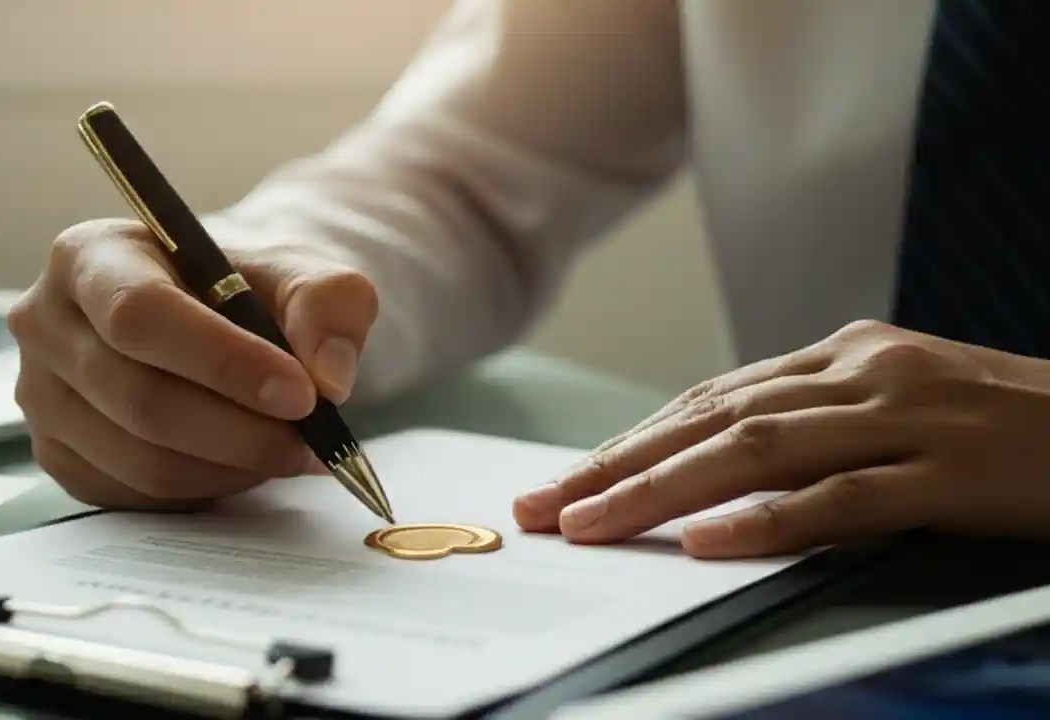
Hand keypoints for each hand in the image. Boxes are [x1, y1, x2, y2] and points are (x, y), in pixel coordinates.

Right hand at [7, 218, 377, 508]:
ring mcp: (41, 397)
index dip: (224, 362)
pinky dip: (206, 489)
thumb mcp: (299, 271)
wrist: (215, 316)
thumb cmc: (245, 287)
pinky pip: (137, 495)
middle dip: (242, 431)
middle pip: (141, 399)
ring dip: (232, 466)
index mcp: (90, 255)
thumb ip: (328, 303)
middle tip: (312, 442)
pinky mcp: (59, 457)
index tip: (301, 395)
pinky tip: (243, 461)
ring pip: (142, 460)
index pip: (141, 315)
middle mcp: (46, 325)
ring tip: (288, 449)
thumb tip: (329, 376)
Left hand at [513, 320, 1049, 557]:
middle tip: (544, 506)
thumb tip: (713, 470)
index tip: (567, 478)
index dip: (630, 441)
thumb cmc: (1002, 429)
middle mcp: (863, 373)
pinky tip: (708, 542)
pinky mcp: (952, 472)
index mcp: (844, 356)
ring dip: (662, 490)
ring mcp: (907, 417)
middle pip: (712, 420)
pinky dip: (770, 521)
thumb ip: (812, 424)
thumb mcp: (896, 404)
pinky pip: (844, 498)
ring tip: (592, 523)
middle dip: (616, 466)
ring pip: (757, 451)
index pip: (710, 399)